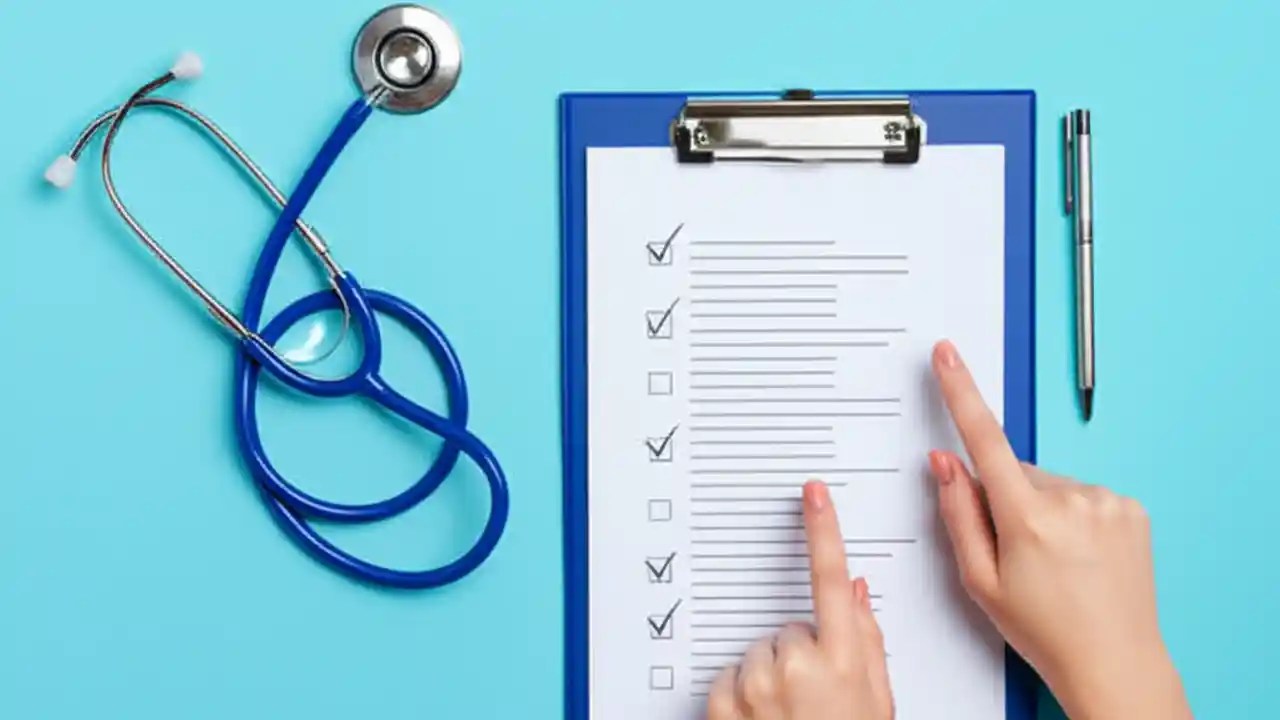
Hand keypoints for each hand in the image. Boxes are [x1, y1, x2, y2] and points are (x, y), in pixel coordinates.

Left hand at [706, 481, 893, 719]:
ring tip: (788, 713)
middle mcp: (796, 664)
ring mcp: (756, 682)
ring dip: (768, 673)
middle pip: (790, 626)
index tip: (813, 495)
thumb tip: (856, 590)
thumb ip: (867, 642)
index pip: (831, 580)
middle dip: (800, 651)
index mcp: (842, 660)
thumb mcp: (876, 701)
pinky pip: (730, 673)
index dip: (823, 531)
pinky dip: (741, 693)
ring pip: (758, 650)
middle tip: (814, 694)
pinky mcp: (723, 700)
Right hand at [928, 340, 1191, 719]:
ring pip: (1050, 484)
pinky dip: (1075, 516)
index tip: (947, 355)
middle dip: (1006, 497)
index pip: (984, 440)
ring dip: (1042, 508)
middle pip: (1017, 472)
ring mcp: (1107, 501)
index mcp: (1027, 518)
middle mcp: (1071, 500)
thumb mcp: (980, 580)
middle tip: (1015, 552)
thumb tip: (944, 461)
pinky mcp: (1130, 507)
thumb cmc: (1043, 629)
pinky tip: (1079, 554)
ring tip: (1053, 560)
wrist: (1114, 661)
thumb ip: (957, 514)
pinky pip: (1085, 495)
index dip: (961, 392)